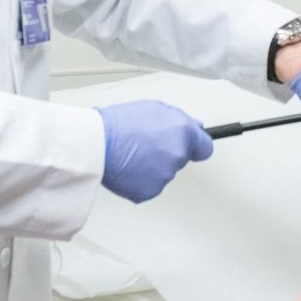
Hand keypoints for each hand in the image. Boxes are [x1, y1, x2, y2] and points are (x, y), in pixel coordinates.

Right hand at [97, 100, 212, 202]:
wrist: (95, 143)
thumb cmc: (118, 124)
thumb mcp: (154, 109)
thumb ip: (178, 121)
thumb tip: (192, 128)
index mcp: (182, 132)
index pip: (205, 147)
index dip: (196, 147)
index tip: (194, 148)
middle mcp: (177, 155)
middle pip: (181, 159)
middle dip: (168, 153)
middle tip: (146, 145)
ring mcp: (165, 175)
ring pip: (164, 172)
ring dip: (152, 166)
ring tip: (131, 154)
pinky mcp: (150, 191)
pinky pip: (150, 186)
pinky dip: (140, 179)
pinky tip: (127, 167)